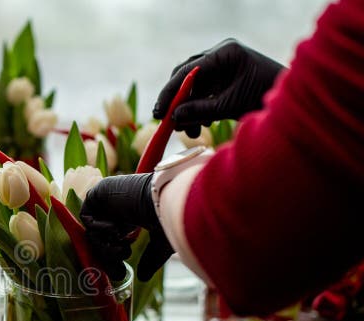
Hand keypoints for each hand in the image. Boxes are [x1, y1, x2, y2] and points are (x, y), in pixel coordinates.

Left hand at [80, 173, 172, 280]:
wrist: (163, 202)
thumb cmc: (169, 220)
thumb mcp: (161, 245)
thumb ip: (151, 260)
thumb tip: (142, 278)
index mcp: (133, 216)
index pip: (114, 240)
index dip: (115, 257)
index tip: (122, 272)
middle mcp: (118, 208)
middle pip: (101, 239)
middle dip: (109, 257)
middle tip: (120, 271)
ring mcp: (107, 200)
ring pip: (93, 232)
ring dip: (106, 246)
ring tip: (123, 248)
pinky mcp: (97, 193)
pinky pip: (86, 217)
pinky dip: (98, 228)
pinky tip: (115, 228)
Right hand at [153, 38, 284, 137]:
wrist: (295, 105)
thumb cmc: (267, 100)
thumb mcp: (229, 107)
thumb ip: (200, 111)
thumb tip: (174, 117)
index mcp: (225, 53)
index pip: (188, 71)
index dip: (170, 93)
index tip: (160, 113)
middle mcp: (222, 55)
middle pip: (187, 77)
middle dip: (178, 102)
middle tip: (169, 123)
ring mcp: (225, 65)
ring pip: (194, 87)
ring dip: (189, 109)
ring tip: (190, 131)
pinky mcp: (227, 78)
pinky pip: (204, 92)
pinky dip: (200, 108)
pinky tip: (202, 124)